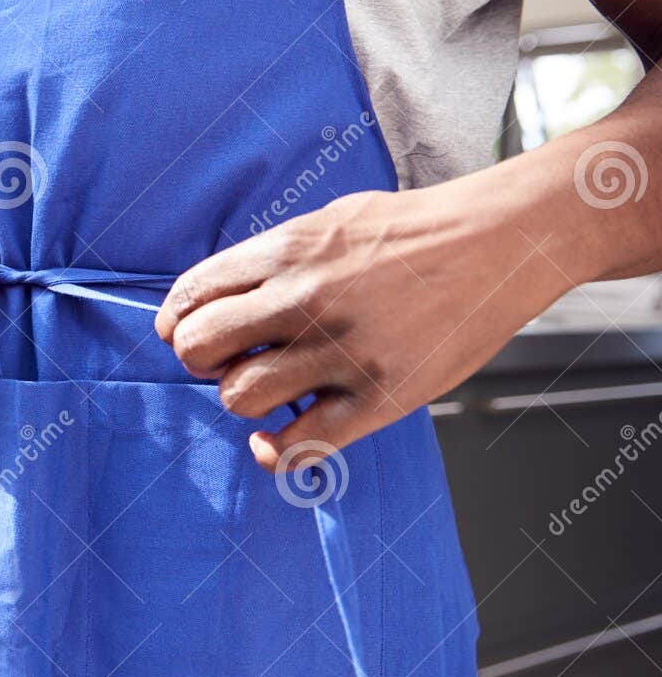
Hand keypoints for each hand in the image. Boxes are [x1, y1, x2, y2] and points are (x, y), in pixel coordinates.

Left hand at [155, 186, 568, 470]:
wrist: (500, 242)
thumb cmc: (411, 231)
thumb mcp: (327, 222)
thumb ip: (269, 259)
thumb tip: (208, 299)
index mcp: (288, 252)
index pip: (192, 294)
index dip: (177, 321)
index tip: (183, 333)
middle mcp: (306, 300)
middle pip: (199, 348)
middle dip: (199, 360)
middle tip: (227, 360)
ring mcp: (343, 351)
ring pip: (239, 397)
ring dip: (241, 399)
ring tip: (268, 389)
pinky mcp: (381, 396)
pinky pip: (302, 446)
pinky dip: (275, 454)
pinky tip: (274, 442)